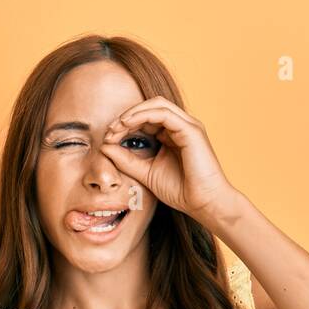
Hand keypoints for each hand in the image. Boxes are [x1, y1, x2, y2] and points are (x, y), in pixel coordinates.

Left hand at [100, 97, 243, 229]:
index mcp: (173, 134)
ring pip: (156, 104)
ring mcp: (188, 125)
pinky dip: (142, 115)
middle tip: (109, 130)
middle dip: (127, 116)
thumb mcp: (145, 173)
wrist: (203, 203)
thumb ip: (126, 160)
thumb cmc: (180, 190)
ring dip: (133, 113)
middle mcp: (181, 126)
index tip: (108, 137)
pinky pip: (163, 114)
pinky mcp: (191, 130)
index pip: (146, 118)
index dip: (125, 124)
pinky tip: (127, 124)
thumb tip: (105, 147)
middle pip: (150, 107)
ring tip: (116, 126)